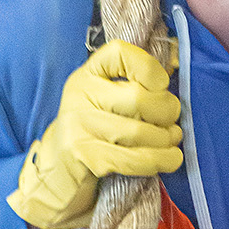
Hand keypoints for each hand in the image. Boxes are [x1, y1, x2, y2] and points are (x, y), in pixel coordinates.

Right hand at [8, 40, 182, 228]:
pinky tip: (168, 160)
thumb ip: (132, 86)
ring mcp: (79, 126)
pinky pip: (133, 159)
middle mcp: (80, 95)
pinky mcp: (85, 156)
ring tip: (171, 144)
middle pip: (139, 98)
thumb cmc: (93, 135)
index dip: (149, 68)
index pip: (119, 53)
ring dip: (165, 141)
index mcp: (87, 75)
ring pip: (139, 132)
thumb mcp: (104, 101)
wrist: (57, 175)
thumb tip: (172, 88)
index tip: (161, 85)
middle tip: (171, 124)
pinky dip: (158, 161)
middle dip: (167, 113)